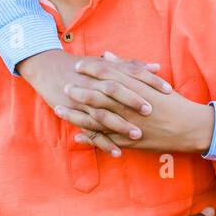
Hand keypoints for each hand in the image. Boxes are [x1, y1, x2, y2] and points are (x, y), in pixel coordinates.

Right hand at [18, 48, 166, 154]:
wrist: (48, 68)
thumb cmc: (82, 66)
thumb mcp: (105, 63)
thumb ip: (131, 66)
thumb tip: (157, 67)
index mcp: (105, 69)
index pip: (131, 73)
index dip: (149, 81)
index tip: (167, 90)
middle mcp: (94, 83)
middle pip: (116, 90)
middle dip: (133, 101)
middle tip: (151, 112)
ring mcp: (82, 99)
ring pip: (103, 112)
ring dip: (120, 124)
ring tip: (137, 134)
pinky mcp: (73, 112)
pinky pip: (89, 129)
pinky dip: (103, 142)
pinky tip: (117, 152)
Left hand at [65, 53, 214, 154]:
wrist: (190, 126)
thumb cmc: (172, 101)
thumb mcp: (151, 81)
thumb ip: (126, 67)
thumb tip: (105, 55)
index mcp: (135, 88)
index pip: (108, 75)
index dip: (91, 70)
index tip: (77, 66)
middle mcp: (129, 105)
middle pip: (99, 96)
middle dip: (79, 91)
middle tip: (65, 87)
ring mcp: (129, 124)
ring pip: (97, 119)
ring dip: (77, 115)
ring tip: (60, 110)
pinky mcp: (131, 141)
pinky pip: (107, 140)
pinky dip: (91, 139)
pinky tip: (77, 137)